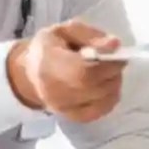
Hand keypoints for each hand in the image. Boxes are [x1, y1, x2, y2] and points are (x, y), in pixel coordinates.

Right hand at [7, 19, 126, 122]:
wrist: (32, 73)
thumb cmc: (51, 47)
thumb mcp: (66, 31)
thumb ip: (91, 36)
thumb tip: (115, 45)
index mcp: (48, 64)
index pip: (83, 71)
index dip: (106, 63)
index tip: (117, 50)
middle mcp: (54, 91)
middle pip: (95, 87)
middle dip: (113, 71)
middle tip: (114, 59)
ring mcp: (63, 108)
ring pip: (102, 99)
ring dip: (114, 82)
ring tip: (107, 70)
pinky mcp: (73, 117)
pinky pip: (101, 110)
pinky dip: (110, 96)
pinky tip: (104, 85)